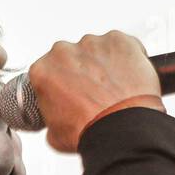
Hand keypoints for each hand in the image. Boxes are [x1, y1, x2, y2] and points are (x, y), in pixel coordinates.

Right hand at [26, 31, 162, 152]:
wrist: (122, 130)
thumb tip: (59, 117)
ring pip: (98, 50)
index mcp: (44, 70)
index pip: (50, 70)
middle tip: (97, 93)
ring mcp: (92, 44)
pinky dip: (128, 57)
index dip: (64, 82)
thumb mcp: (54, 134)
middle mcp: (64, 51)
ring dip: (105, 64)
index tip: (74, 92)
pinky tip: (130, 78)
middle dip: (84, 71)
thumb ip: (52, 115)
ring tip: (116, 88)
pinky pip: (123, 45)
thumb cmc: (91, 131)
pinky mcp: (119, 40)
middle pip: (73, 57)